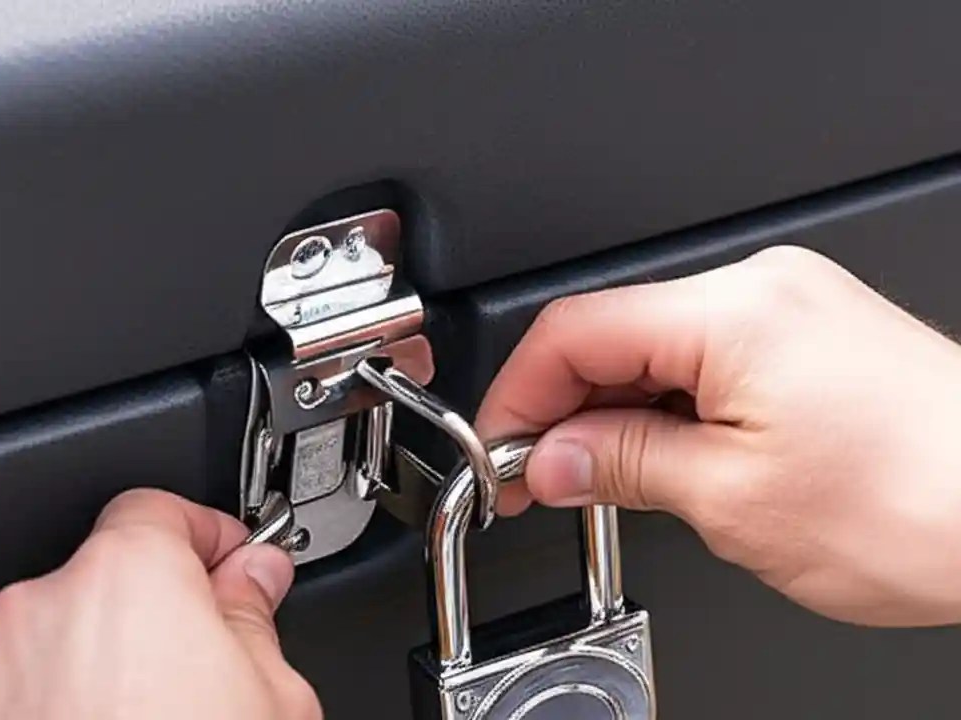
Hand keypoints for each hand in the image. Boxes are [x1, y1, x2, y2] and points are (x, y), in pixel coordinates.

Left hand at [0, 489, 320, 719]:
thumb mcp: (271, 698)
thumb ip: (253, 616)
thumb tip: (252, 581)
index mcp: (125, 578)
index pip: (162, 510)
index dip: (208, 537)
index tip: (234, 566)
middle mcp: (42, 610)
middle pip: (111, 577)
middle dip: (160, 611)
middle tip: (209, 665)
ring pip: (62, 638)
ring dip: (104, 664)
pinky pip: (19, 691)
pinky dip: (57, 709)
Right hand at [477, 245, 960, 626]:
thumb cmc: (925, 504)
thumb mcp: (733, 498)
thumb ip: (622, 464)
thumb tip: (551, 460)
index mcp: (736, 309)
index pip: (574, 330)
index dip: (517, 396)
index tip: (496, 452)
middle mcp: (766, 288)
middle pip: (613, 333)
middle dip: (563, 409)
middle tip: (539, 481)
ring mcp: (795, 308)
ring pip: (658, 348)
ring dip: (614, 413)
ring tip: (601, 482)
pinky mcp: (814, 338)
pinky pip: (709, 359)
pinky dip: (668, 408)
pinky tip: (658, 459)